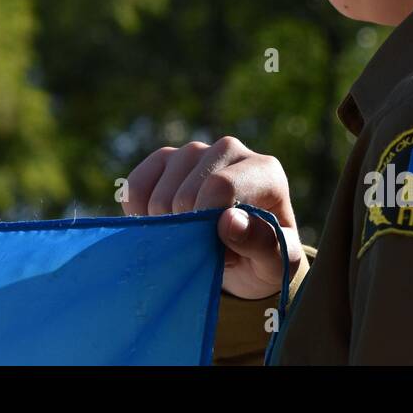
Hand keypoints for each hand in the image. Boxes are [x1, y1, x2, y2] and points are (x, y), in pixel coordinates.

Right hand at [121, 136, 305, 299]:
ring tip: (194, 239)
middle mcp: (230, 150)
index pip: (221, 186)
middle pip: (185, 194)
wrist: (244, 256)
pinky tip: (167, 226)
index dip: (208, 224)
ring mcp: (194, 151)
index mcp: (265, 171)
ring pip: (159, 195)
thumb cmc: (264, 258)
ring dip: (169, 229)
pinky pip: (135, 187)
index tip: (218, 251)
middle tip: (210, 249)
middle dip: (191, 234)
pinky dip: (141, 216)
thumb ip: (263, 244)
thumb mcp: (278, 263)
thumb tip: (229, 220)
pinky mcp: (165, 158)